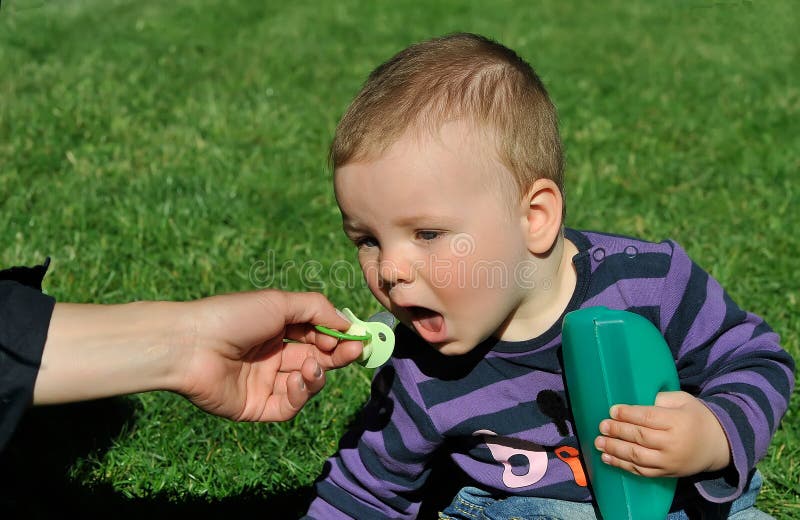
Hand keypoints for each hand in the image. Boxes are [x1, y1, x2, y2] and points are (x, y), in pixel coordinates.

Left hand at [175, 290, 362, 421]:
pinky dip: (300, 395)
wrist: (190, 345)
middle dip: (337, 356)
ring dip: (316, 375)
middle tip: (354, 352)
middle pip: (316, 359)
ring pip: (305, 384)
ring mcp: (264, 382)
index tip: (356, 337)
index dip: (337, 337)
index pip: (316, 335)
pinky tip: (296, 380)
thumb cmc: (233, 316)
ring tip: (311, 365)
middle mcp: (271, 355)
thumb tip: (347, 323)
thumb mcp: (280, 303)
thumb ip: (317, 309)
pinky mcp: (255, 406)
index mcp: (276, 328)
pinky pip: (288, 406)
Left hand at [593, 391, 730, 477]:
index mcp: (678, 421)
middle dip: (618, 431)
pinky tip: (608, 458)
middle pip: (641, 437)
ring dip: (615, 450)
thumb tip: (634, 401)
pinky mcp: (667, 473)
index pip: (649, 418)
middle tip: (602, 426)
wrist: (718, 445)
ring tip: (599, 442)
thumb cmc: (696, 417)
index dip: (628, 414)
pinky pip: (642, 471)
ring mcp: (670, 461)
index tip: (612, 410)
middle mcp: (674, 443)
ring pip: (638, 457)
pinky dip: (623, 466)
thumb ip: (661, 399)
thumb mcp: (683, 400)